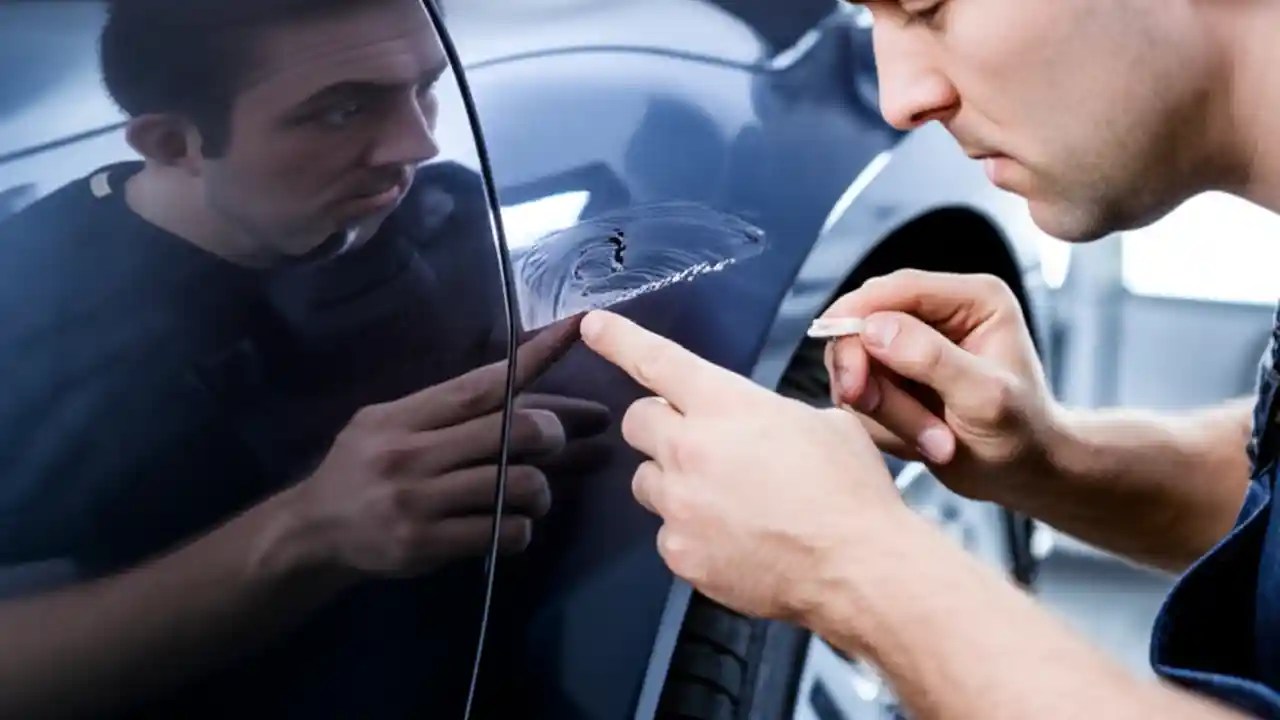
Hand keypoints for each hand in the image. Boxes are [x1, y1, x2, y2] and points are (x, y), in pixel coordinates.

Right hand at [292, 319, 583, 577]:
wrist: (312, 532)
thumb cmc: (359, 469)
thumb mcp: (384, 423)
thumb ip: (440, 408)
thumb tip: (514, 385)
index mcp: (403, 417)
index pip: (480, 384)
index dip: (532, 358)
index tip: (573, 331)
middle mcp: (411, 454)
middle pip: (512, 431)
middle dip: (553, 434)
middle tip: (556, 444)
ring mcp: (419, 502)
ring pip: (516, 483)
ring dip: (541, 490)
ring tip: (535, 495)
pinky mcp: (426, 544)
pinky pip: (501, 532)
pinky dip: (520, 529)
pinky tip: (512, 527)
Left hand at [580, 310, 908, 622]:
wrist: (859, 567)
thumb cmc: (849, 491)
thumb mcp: (821, 423)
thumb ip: (770, 415)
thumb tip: (761, 427)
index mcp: (725, 405)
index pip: (656, 360)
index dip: (618, 340)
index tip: (592, 327)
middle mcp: (690, 449)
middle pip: (636, 422)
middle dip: (660, 426)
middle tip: (696, 443)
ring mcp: (680, 504)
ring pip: (646, 480)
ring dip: (673, 482)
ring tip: (723, 499)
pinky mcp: (680, 553)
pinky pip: (667, 533)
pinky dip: (691, 534)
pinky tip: (733, 540)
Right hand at [823, 270, 1061, 501]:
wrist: (1024, 474)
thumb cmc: (1022, 435)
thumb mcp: (985, 398)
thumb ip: (931, 359)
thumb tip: (873, 328)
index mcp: (972, 299)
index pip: (896, 289)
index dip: (858, 317)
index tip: (845, 363)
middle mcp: (938, 313)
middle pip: (863, 322)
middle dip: (867, 376)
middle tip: (879, 412)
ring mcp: (911, 345)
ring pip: (855, 364)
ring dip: (883, 410)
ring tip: (933, 439)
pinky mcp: (894, 376)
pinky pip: (858, 394)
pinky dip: (882, 425)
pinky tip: (923, 440)